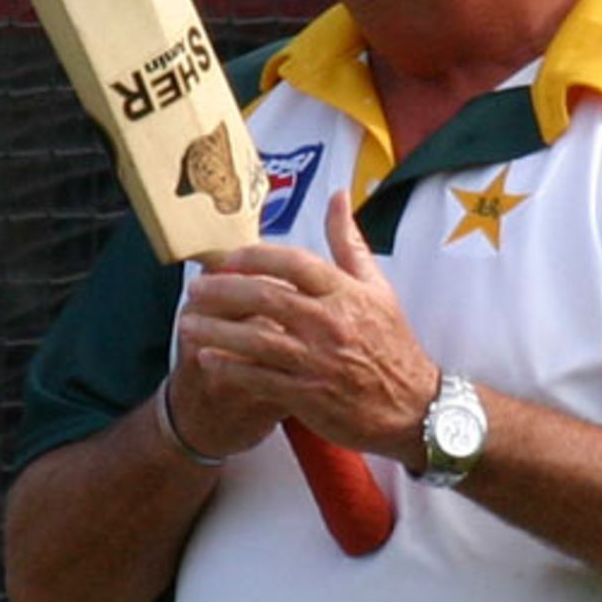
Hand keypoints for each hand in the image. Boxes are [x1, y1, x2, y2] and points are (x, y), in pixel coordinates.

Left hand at [182, 191, 438, 464]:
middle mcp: (331, 322)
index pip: (294, 262)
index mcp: (346, 292)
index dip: (255, 257)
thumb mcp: (377, 287)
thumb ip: (349, 242)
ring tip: (187, 325)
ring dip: (216, 331)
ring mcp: (318, 360)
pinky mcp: (309, 395)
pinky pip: (260, 379)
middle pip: (266, 297)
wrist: (414, 405)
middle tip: (195, 290)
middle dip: (223, 292)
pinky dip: (231, 369)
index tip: (227, 258)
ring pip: (257, 339)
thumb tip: (337, 196)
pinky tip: (207, 361)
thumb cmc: (392, 342)